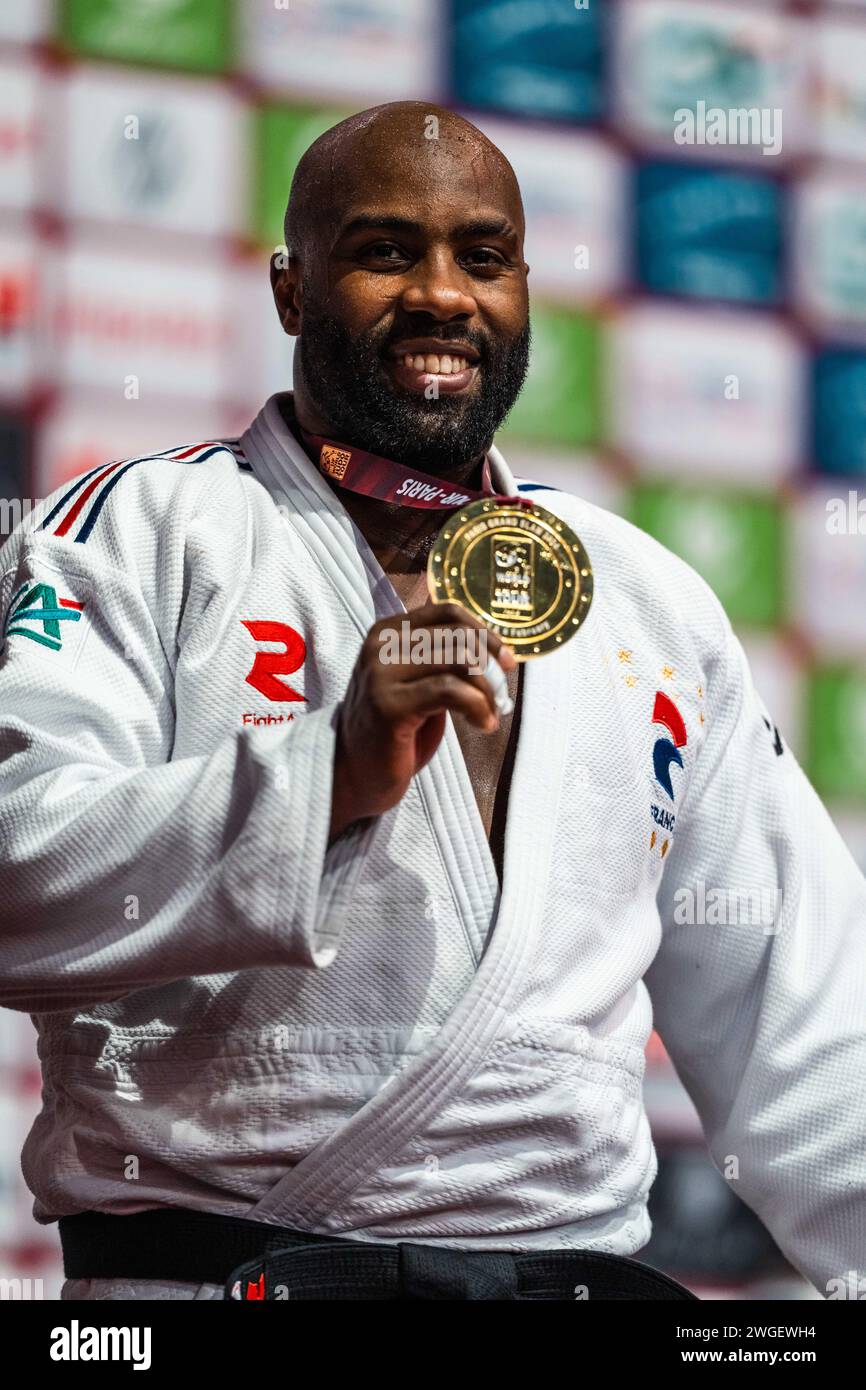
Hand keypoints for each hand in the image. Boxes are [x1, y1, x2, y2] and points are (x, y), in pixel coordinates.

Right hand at [329, 601, 515, 839]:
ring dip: (487, 692)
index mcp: (387, 632)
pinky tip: (483, 725)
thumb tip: (495, 651)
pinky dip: (478, 707)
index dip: (485, 634)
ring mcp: (381, 674)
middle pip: (458, 637)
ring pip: (458, 661)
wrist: (354, 773)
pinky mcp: (389, 705)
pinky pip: (450, 691)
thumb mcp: (417, 682)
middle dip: (492, 669)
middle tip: (501, 698)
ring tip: (490, 716)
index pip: (448, 613)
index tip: (506, 661)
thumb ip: (442, 659)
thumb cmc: (393, 730)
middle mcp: (380, 645)